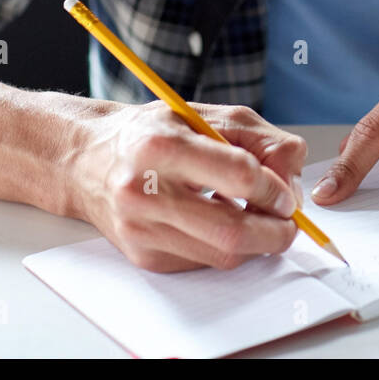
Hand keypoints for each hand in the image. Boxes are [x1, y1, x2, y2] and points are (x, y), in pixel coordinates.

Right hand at [69, 100, 307, 272]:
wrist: (86, 160)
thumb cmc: (152, 134)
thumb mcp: (205, 116)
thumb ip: (259, 139)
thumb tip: (292, 181)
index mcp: (163, 146)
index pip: (240, 176)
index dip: (276, 188)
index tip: (286, 193)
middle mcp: (144, 191)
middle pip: (233, 231)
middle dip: (276, 232)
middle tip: (288, 222)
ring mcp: (141, 229)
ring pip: (222, 255)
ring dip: (256, 243)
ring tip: (258, 219)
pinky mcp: (143, 256)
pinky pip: (204, 263)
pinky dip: (226, 248)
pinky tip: (221, 224)